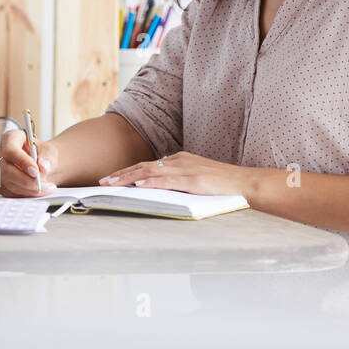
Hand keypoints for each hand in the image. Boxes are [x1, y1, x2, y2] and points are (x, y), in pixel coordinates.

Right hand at [0, 128, 58, 196]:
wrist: (41, 164)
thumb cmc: (42, 153)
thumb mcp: (49, 150)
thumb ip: (47, 157)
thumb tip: (43, 167)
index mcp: (9, 138)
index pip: (10, 151)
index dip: (22, 162)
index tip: (35, 171)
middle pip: (6, 170)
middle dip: (26, 180)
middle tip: (43, 185)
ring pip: (8, 183)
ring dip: (28, 189)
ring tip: (46, 188)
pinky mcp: (0, 184)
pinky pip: (10, 192)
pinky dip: (26, 194)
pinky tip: (38, 191)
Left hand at [98, 151, 254, 196]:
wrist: (245, 183)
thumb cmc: (222, 185)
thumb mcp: (196, 179)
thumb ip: (179, 181)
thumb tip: (159, 189)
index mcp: (180, 160)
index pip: (148, 166)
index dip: (128, 172)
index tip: (112, 178)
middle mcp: (180, 161)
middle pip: (144, 167)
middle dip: (122, 174)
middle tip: (103, 182)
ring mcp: (186, 170)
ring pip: (151, 172)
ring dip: (129, 178)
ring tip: (112, 183)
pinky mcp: (193, 181)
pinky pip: (167, 181)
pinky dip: (151, 183)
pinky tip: (137, 186)